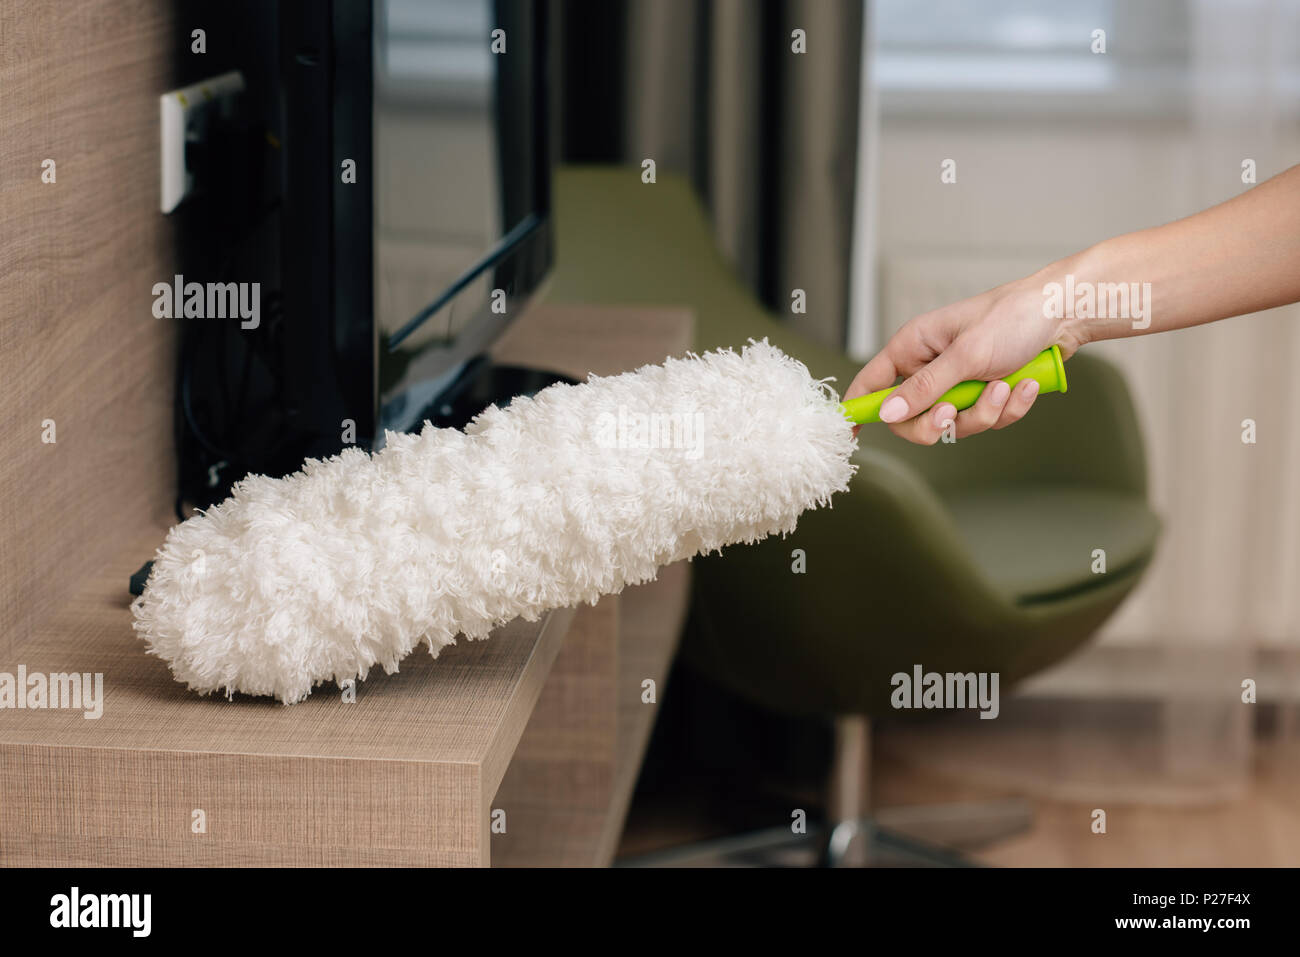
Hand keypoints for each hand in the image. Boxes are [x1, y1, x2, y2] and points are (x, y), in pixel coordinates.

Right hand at [843, 276, 1084, 443]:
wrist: (1065, 315)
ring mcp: (958, 383)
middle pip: (910, 418)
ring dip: (983, 412)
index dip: (859, 408)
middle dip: (936, 422)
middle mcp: (930, 367)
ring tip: (1004, 387)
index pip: (871, 382)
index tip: (850, 435)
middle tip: (952, 413)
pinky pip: (984, 420)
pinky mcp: (984, 394)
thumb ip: (926, 387)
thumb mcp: (967, 354)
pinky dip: (1007, 408)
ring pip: (952, 424)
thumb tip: (887, 412)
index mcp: (914, 346)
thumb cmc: (1013, 317)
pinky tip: (1023, 385)